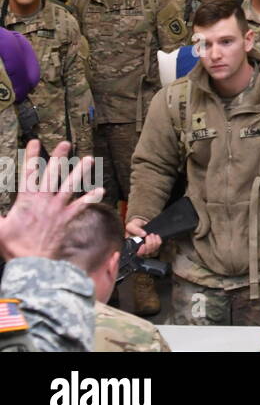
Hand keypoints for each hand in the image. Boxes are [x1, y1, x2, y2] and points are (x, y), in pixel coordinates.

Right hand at [0, 140, 102, 260]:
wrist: (31, 261)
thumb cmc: (13, 245)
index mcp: (26, 200)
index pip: (29, 173)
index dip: (32, 157)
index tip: (35, 143)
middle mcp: (44, 200)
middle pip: (52, 174)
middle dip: (59, 157)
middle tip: (65, 143)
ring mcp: (57, 208)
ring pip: (70, 186)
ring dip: (80, 172)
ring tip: (89, 159)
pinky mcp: (67, 218)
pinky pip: (81, 206)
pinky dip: (91, 198)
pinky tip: (100, 190)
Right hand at [124, 218, 162, 257]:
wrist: (141, 223)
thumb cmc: (134, 225)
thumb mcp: (131, 226)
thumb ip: (135, 230)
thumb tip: (143, 234)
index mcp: (132, 246)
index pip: (137, 253)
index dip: (141, 251)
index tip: (143, 245)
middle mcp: (139, 248)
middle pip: (147, 252)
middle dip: (149, 244)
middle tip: (148, 235)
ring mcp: (147, 247)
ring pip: (153, 250)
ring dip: (154, 242)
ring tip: (152, 234)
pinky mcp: (153, 244)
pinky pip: (158, 246)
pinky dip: (158, 241)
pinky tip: (156, 236)